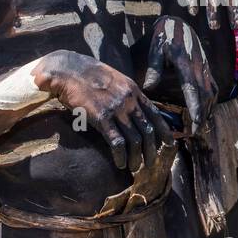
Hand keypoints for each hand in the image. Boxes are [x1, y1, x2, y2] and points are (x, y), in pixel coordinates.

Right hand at [36, 50, 173, 172]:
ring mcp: (116, 109)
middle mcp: (129, 100)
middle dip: (152, 150)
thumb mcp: (114, 80)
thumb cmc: (87, 75)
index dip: (164, 132)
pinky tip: (121, 163)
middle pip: (148, 130)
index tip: (169, 144)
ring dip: (137, 157)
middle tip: (151, 163)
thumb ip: (126, 94)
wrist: (68, 70)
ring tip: (135, 167)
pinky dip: (121, 155)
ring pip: (135, 139)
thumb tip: (134, 109)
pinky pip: (117, 141)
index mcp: (134, 91)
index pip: (156, 115)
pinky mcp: (101, 118)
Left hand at [142, 16, 216, 136]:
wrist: (178, 22)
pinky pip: (212, 86)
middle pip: (205, 95)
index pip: (193, 89)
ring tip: (201, 125)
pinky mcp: (206, 66)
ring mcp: (205, 66)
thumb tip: (148, 87)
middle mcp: (199, 66)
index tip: (195, 124)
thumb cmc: (163, 36)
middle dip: (202, 115)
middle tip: (196, 132)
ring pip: (211, 92)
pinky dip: (211, 100)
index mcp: (186, 63)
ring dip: (208, 109)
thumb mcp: (155, 49)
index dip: (196, 108)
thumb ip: (154, 68)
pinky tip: (206, 109)